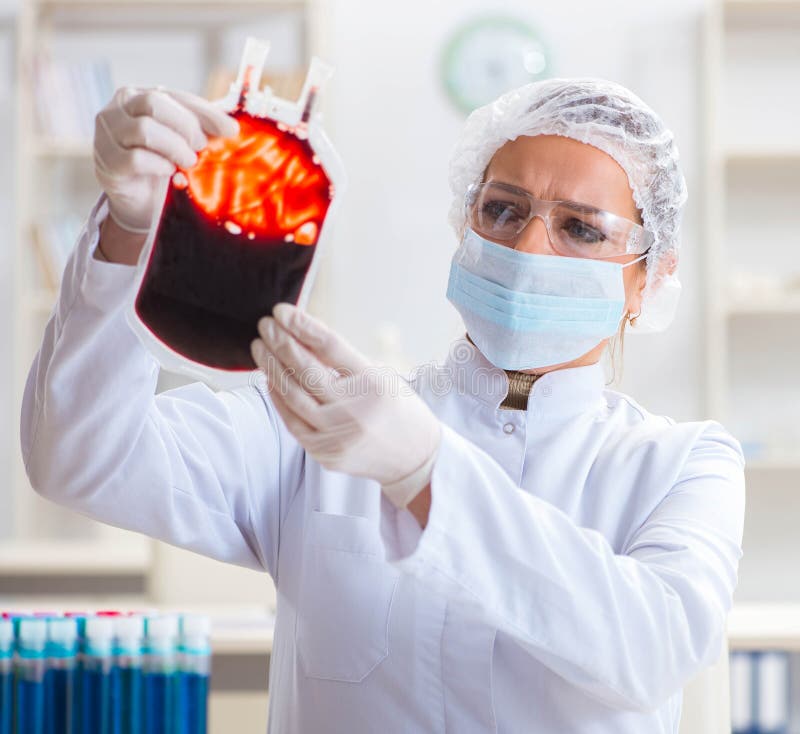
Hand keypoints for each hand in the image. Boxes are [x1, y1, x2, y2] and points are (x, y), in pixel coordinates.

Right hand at [93, 86, 238, 234]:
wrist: (140, 201)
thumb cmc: (163, 165)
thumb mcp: (182, 142)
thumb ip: (201, 130)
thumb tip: (232, 127)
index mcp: (138, 96)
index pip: (175, 96)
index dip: (206, 112)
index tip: (231, 130)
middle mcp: (118, 108)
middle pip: (154, 103)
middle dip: (185, 126)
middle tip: (201, 147)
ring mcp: (107, 134)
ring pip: (144, 129)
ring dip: (174, 147)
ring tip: (188, 162)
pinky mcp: (106, 161)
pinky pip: (134, 158)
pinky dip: (158, 165)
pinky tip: (168, 171)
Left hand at [251, 304, 440, 508]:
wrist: (414, 456)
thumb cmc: (395, 408)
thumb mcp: (380, 375)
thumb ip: (342, 360)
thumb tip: (300, 334)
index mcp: (373, 383)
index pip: (330, 347)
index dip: (302, 326)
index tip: (282, 311)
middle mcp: (355, 410)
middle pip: (307, 370)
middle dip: (280, 343)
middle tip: (265, 325)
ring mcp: (338, 435)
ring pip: (293, 396)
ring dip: (271, 368)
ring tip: (260, 347)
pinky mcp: (325, 453)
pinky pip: (292, 421)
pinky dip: (278, 397)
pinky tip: (270, 378)